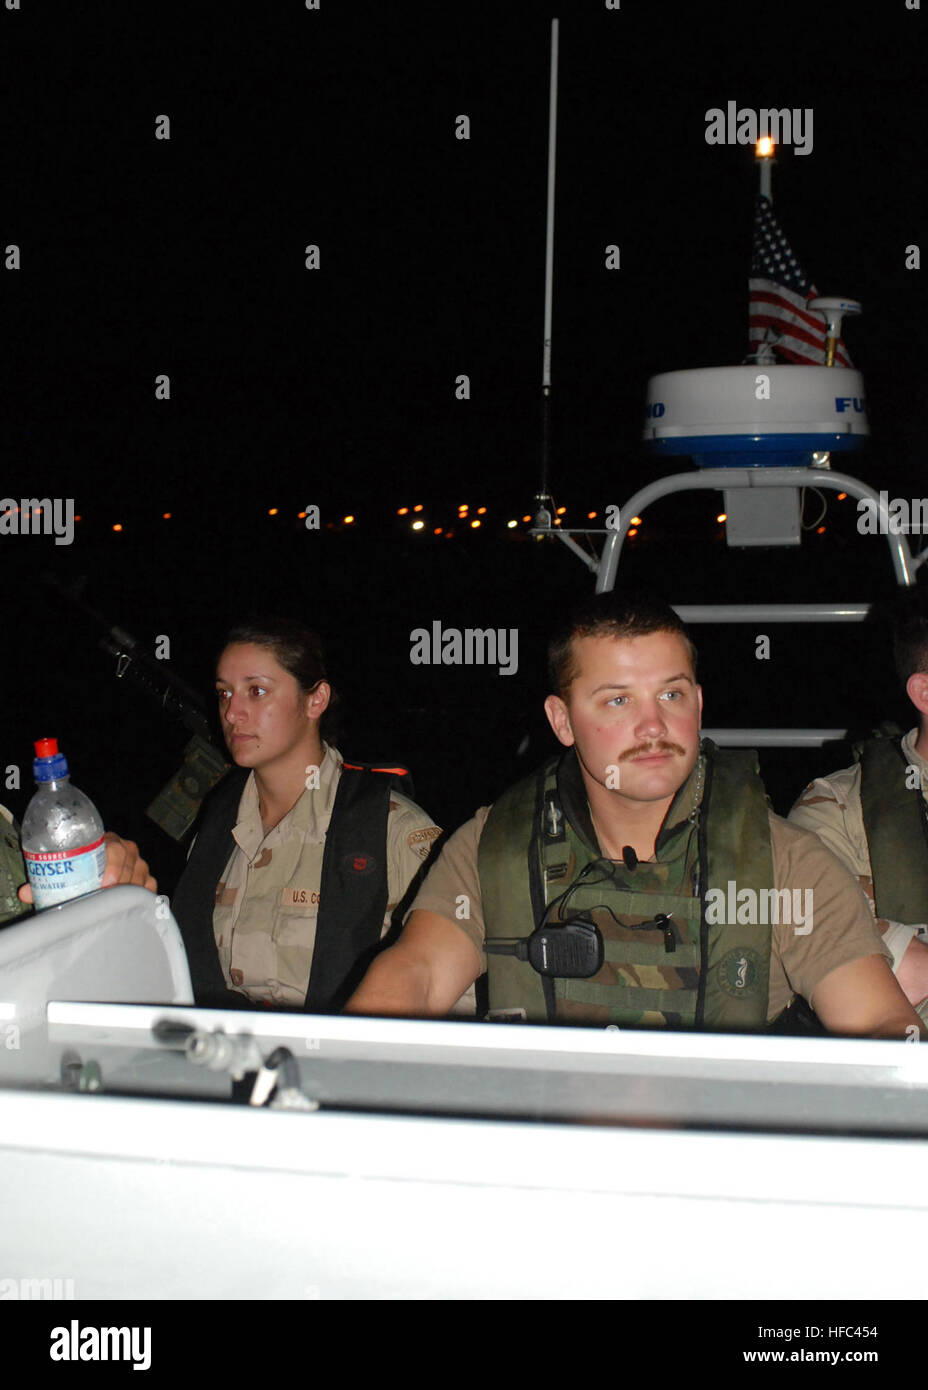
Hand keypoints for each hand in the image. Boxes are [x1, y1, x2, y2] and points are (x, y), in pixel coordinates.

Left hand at [18, 830, 156, 902]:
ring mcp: (138, 863)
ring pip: (142, 875)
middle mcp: (126, 850)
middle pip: (132, 862)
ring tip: (117, 907)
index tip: (106, 884)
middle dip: (122, 883)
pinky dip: (143, 898)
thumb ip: (47, 882)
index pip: (116, 848)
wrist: (97, 868)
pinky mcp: (146, 878)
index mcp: (106, 842)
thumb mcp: (66, 871)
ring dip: (130, 892)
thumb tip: (26, 892)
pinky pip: (150, 887)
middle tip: (109, 900)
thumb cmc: (80, 868)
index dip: (114, 866)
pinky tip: (133, 908)